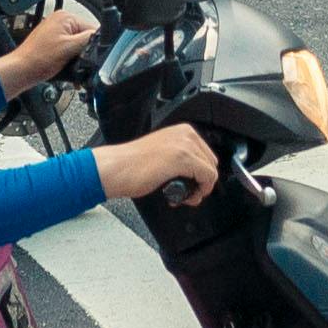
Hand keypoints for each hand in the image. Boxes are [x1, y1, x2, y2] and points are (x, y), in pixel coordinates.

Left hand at [0, 1, 104, 95]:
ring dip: (76, 58)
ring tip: (68, 66)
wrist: (21, 71)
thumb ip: (88, 40)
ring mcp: (55, 32)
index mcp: (65, 17)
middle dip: (84, 52)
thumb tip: (101, 37)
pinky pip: (68, 50)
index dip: (94, 45)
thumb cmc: (38, 59)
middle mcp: (60, 21)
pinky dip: (69, 60)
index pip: (91, 28)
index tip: (92, 57)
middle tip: (78, 64)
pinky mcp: (52, 43)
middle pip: (84, 37)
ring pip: (77, 46)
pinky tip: (64, 67)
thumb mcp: (70, 48)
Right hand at [99, 123, 228, 207]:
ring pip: (211, 172)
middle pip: (211, 164)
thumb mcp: (163, 153)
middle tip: (187, 194)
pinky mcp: (183, 158)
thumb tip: (197, 176)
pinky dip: (200, 191)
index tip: (191, 185)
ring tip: (184, 197)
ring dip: (200, 189)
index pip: (207, 155)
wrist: (116, 168)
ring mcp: (185, 145)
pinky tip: (183, 197)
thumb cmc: (132, 165)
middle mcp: (186, 134)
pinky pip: (207, 178)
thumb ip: (181, 158)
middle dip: (202, 182)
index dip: (201, 175)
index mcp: (182, 131)